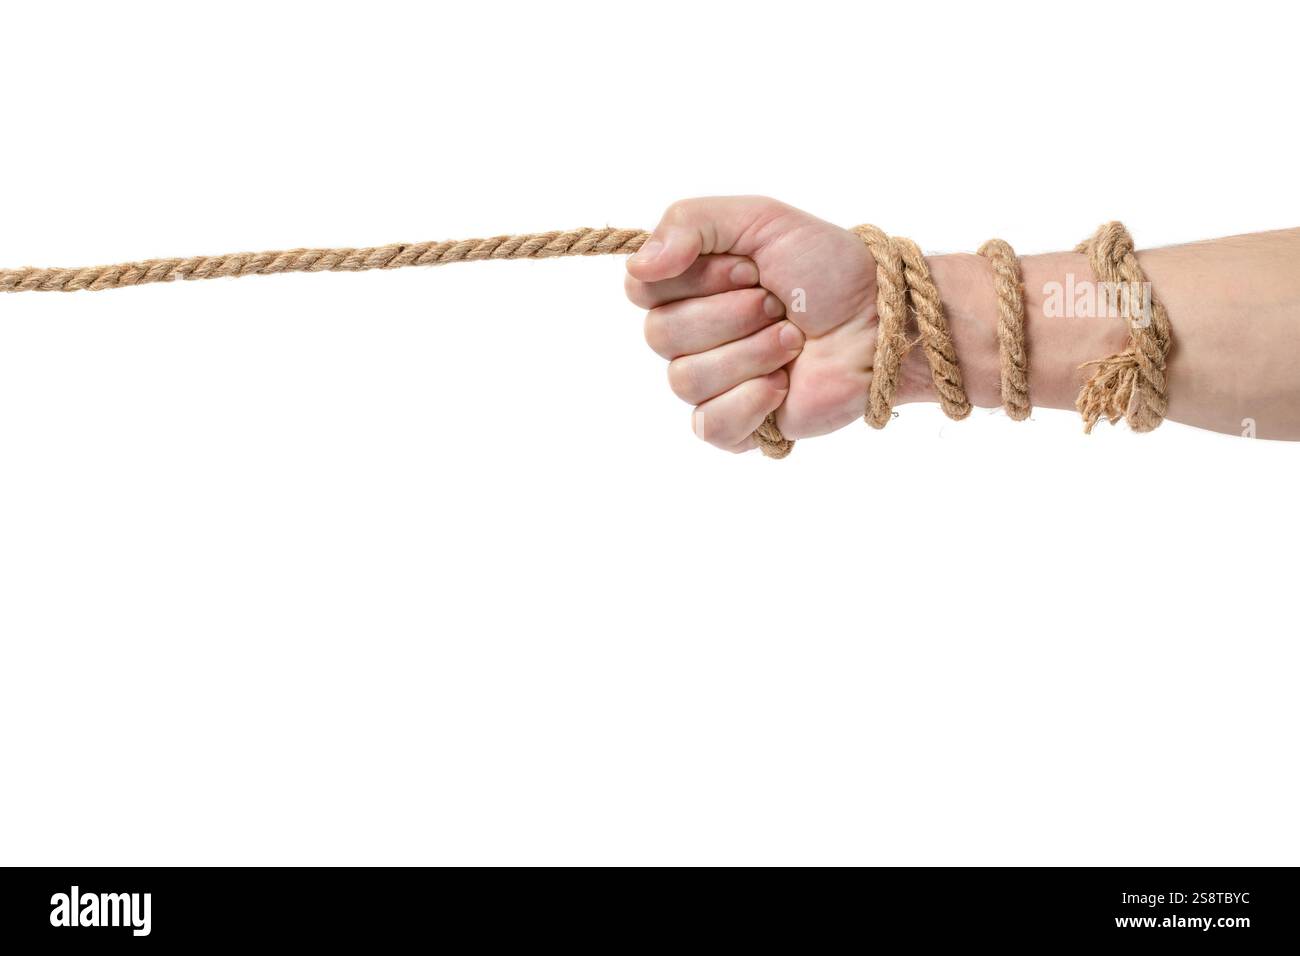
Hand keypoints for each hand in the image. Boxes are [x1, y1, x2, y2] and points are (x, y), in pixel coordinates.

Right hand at [626, 196, 879, 451]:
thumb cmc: (827, 268)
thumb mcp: (759, 218)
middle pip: (660, 336)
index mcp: (689, 286)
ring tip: (794, 340)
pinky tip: (784, 385)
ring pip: (685, 380)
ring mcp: (713, 384)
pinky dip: (750, 401)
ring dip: (751, 353)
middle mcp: (693, 336)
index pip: (642, 289)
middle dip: (732, 315)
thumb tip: (637, 267)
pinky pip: (710, 425)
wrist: (882, 321)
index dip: (695, 279)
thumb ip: (688, 222)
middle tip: (780, 304)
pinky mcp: (738, 426)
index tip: (751, 268)